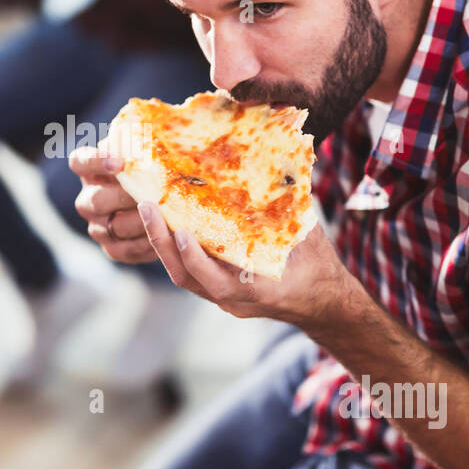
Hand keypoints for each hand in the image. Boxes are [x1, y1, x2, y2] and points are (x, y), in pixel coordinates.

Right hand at [69, 146, 159, 264]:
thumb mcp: (148, 152)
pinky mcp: (112, 248)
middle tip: (154, 193)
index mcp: (88, 170)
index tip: (119, 162)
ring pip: (113, 227)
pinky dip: (146, 243)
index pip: (80, 162)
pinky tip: (166, 234)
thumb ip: (150, 140)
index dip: (96, 162)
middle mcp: (87, 200)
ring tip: (167, 215)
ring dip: (141, 221)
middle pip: (97, 201)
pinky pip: (125, 250)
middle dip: (126, 197)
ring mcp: (97, 227)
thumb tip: (177, 113)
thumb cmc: (154, 169)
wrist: (161, 204)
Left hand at [135, 201, 355, 329]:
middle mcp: (233, 298)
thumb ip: (288, 210)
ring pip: (182, 275)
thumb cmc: (317, 266)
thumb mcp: (307, 236)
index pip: (217, 282)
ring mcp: (222, 297)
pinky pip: (189, 271)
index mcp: (257, 289)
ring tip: (148, 210)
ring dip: (161, 243)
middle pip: (186, 277)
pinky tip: (164, 220)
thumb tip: (281, 168)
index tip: (181, 233)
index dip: (196, 259)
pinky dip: (174, 247)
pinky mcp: (217, 289)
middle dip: (162, 243)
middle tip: (146, 208)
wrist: (322, 300)